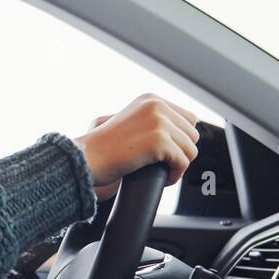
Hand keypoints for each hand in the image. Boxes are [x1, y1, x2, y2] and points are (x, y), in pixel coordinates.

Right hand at [74, 94, 199, 197]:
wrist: (86, 158)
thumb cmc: (103, 148)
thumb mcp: (131, 121)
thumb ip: (153, 119)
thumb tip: (186, 128)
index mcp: (151, 99)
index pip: (188, 119)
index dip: (180, 139)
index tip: (166, 153)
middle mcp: (157, 105)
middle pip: (192, 134)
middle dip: (180, 152)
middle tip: (163, 164)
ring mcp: (159, 122)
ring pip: (190, 150)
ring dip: (178, 165)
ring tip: (161, 172)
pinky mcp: (160, 141)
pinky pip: (183, 163)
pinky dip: (175, 175)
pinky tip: (162, 178)